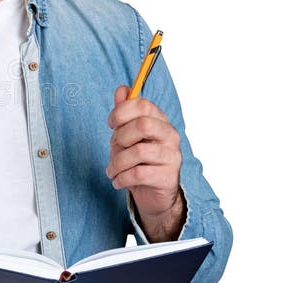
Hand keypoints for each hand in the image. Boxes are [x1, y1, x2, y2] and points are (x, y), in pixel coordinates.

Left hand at [106, 85, 185, 240]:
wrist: (152, 193)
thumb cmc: (138, 160)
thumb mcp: (127, 135)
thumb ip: (124, 113)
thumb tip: (122, 89)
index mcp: (160, 120)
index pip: (143, 104)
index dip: (121, 112)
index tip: (111, 123)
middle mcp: (169, 136)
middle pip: (143, 125)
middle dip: (121, 136)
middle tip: (114, 147)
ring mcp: (171, 157)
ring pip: (138, 152)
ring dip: (117, 162)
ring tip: (112, 170)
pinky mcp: (167, 177)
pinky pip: (138, 174)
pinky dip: (122, 178)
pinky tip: (118, 181)